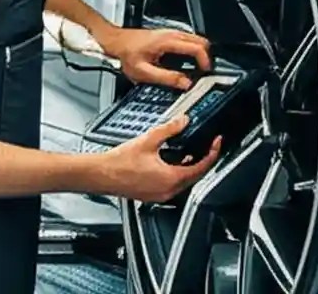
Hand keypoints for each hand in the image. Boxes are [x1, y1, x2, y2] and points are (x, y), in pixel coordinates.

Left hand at [94, 25, 210, 89]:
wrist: (116, 42)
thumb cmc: (126, 54)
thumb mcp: (144, 72)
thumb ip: (167, 78)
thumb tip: (185, 83)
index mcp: (168, 42)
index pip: (197, 48)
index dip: (206, 61)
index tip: (205, 73)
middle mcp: (171, 34)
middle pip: (201, 41)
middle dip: (206, 57)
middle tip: (204, 72)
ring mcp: (170, 32)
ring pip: (196, 39)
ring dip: (200, 53)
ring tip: (196, 68)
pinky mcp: (168, 34)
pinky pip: (188, 40)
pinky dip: (193, 50)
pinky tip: (186, 61)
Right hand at [94, 116, 221, 202]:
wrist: (101, 175)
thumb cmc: (119, 163)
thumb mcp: (148, 140)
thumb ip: (169, 129)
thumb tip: (183, 121)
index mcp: (171, 178)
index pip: (201, 167)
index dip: (212, 154)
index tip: (216, 143)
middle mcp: (169, 191)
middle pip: (195, 176)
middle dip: (202, 161)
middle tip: (206, 147)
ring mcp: (161, 195)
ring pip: (184, 182)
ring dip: (189, 168)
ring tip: (189, 152)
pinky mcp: (153, 195)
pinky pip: (172, 186)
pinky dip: (176, 174)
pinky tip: (170, 163)